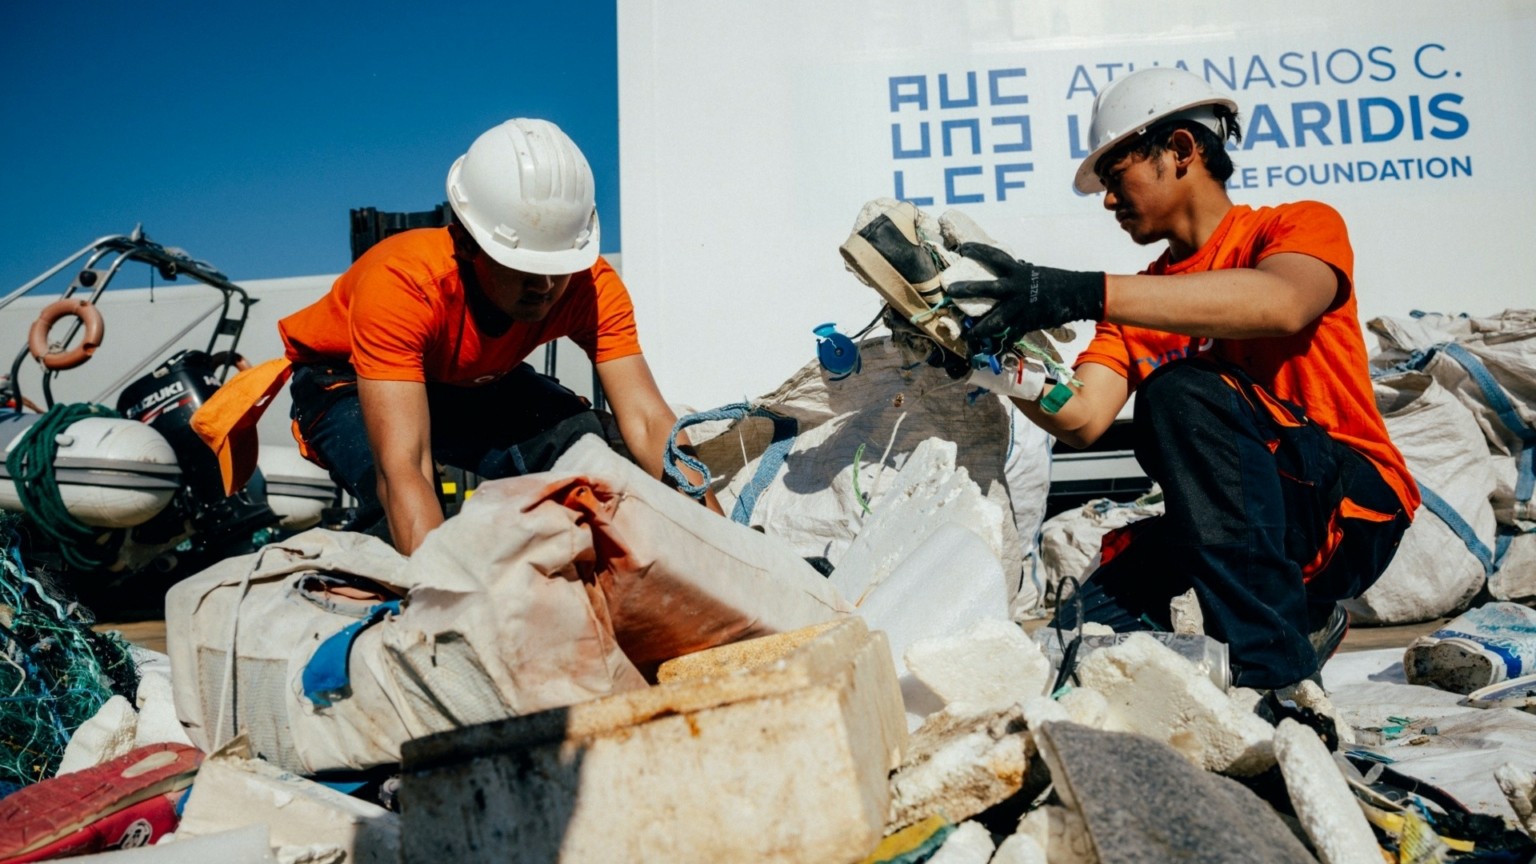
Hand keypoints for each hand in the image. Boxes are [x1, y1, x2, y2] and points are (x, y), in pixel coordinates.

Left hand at [946, 243, 1104, 349]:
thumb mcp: (1033, 273)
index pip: (994, 257)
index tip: (962, 248)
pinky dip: (1002, 343)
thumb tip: (1003, 272)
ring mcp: (1021, 307)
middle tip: (950, 290)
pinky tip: (991, 350)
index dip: (978, 251)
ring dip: (981, 328)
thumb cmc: (1054, 281)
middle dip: (967, 289)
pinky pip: (1012, 335)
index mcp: (1017, 271)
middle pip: (987, 288)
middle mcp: (1016, 288)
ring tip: (968, 334)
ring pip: (996, 319)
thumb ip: (1016, 274)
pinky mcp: (1028, 322)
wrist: (1076, 293)